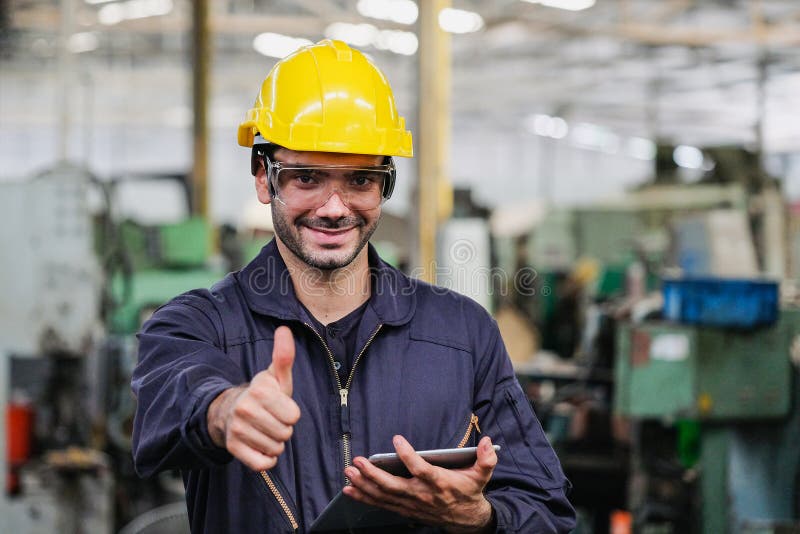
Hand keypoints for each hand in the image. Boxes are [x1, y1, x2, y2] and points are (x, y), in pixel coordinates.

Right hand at [207, 326, 299, 470]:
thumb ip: (283, 356)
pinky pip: (262, 464)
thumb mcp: (275, 376)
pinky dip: (266, 459)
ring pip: (275, 449)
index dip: (290, 413)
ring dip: (275, 443)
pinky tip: (260, 447)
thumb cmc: (262, 394)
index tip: (279, 407)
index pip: (294, 416)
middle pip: (286, 433)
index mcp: (259, 390)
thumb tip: (284, 330)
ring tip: (264, 430)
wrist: (229, 411)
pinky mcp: (233, 449)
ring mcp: (237, 430)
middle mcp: (245, 409)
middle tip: (271, 420)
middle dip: (283, 429)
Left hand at [343, 435, 497, 533]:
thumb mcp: (481, 475)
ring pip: (383, 495)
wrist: (466, 520)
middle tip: (358, 461)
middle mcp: (421, 494)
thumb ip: (487, 459)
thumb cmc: (469, 492)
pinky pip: (380, 504)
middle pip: (393, 485)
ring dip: (363, 484)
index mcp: (438, 482)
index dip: (408, 455)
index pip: (420, 469)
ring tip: (348, 472)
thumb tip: (488, 442)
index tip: (397, 440)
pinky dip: (364, 497)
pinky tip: (349, 490)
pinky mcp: (403, 509)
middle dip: (373, 474)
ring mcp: (410, 504)